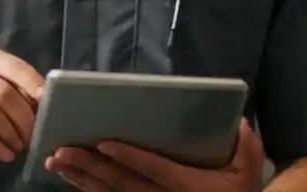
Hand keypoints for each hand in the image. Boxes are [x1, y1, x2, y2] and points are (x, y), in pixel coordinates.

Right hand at [0, 45, 44, 161]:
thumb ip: (19, 90)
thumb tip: (47, 102)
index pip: (16, 67)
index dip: (33, 85)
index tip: (47, 103)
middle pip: (3, 94)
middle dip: (23, 118)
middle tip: (33, 136)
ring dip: (10, 134)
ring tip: (20, 146)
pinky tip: (6, 154)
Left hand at [45, 118, 263, 190]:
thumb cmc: (237, 191)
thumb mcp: (249, 170)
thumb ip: (247, 146)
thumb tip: (240, 122)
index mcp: (189, 187)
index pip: (154, 170)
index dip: (129, 157)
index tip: (104, 143)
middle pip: (122, 185)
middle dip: (91, 167)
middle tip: (63, 150)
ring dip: (81, 179)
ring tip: (56, 161)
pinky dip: (88, 191)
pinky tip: (71, 178)